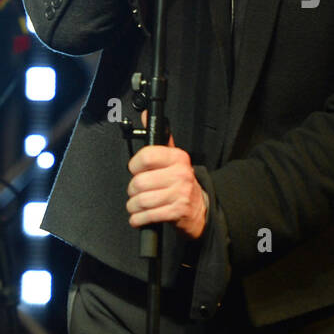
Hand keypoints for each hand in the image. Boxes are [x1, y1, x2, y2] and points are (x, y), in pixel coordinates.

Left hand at [126, 109, 207, 238]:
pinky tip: (140, 217)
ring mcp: (179, 194)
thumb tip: (145, 114)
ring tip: (137, 205)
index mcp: (178, 158)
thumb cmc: (182, 182)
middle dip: (132, 190)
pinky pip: (147, 216)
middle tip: (136, 191)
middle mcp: (180, 174)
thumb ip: (161, 138)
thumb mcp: (175, 159)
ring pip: (141, 200)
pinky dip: (138, 219)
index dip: (134, 165)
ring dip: (133, 206)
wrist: (201, 208)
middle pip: (140, 182)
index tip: (135, 170)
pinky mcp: (176, 212)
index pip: (146, 156)